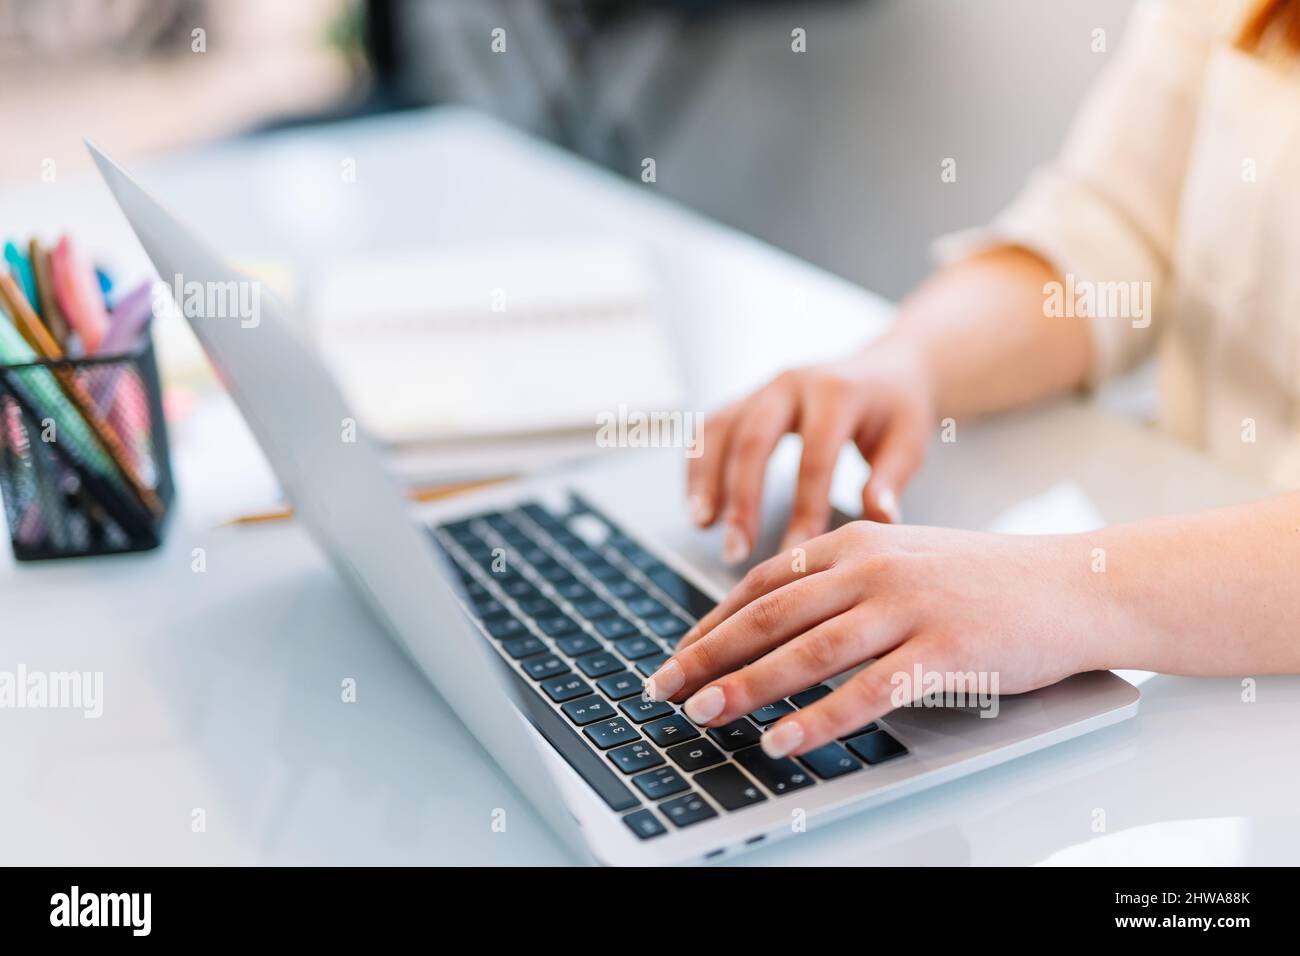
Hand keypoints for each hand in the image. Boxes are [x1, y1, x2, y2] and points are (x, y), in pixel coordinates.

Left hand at [642, 521, 1112, 757]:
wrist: (1074, 583)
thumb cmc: (984, 578)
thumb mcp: (902, 558)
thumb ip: (840, 579)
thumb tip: (774, 619)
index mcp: (855, 543)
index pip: (762, 584)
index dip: (710, 623)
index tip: (677, 656)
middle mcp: (873, 567)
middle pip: (769, 616)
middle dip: (707, 655)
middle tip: (664, 689)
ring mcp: (908, 607)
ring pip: (807, 650)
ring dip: (746, 686)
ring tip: (702, 715)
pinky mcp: (944, 650)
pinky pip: (867, 691)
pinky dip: (818, 719)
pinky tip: (782, 740)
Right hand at [687, 340, 935, 563]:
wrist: (885, 367)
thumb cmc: (896, 411)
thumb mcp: (909, 441)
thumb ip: (890, 481)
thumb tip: (879, 520)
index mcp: (837, 393)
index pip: (814, 458)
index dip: (803, 509)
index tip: (795, 553)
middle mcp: (792, 384)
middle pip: (754, 440)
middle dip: (742, 499)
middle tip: (737, 550)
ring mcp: (763, 388)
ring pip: (721, 430)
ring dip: (706, 480)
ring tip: (703, 525)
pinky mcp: (746, 398)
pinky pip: (709, 428)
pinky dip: (697, 466)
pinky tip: (698, 505)